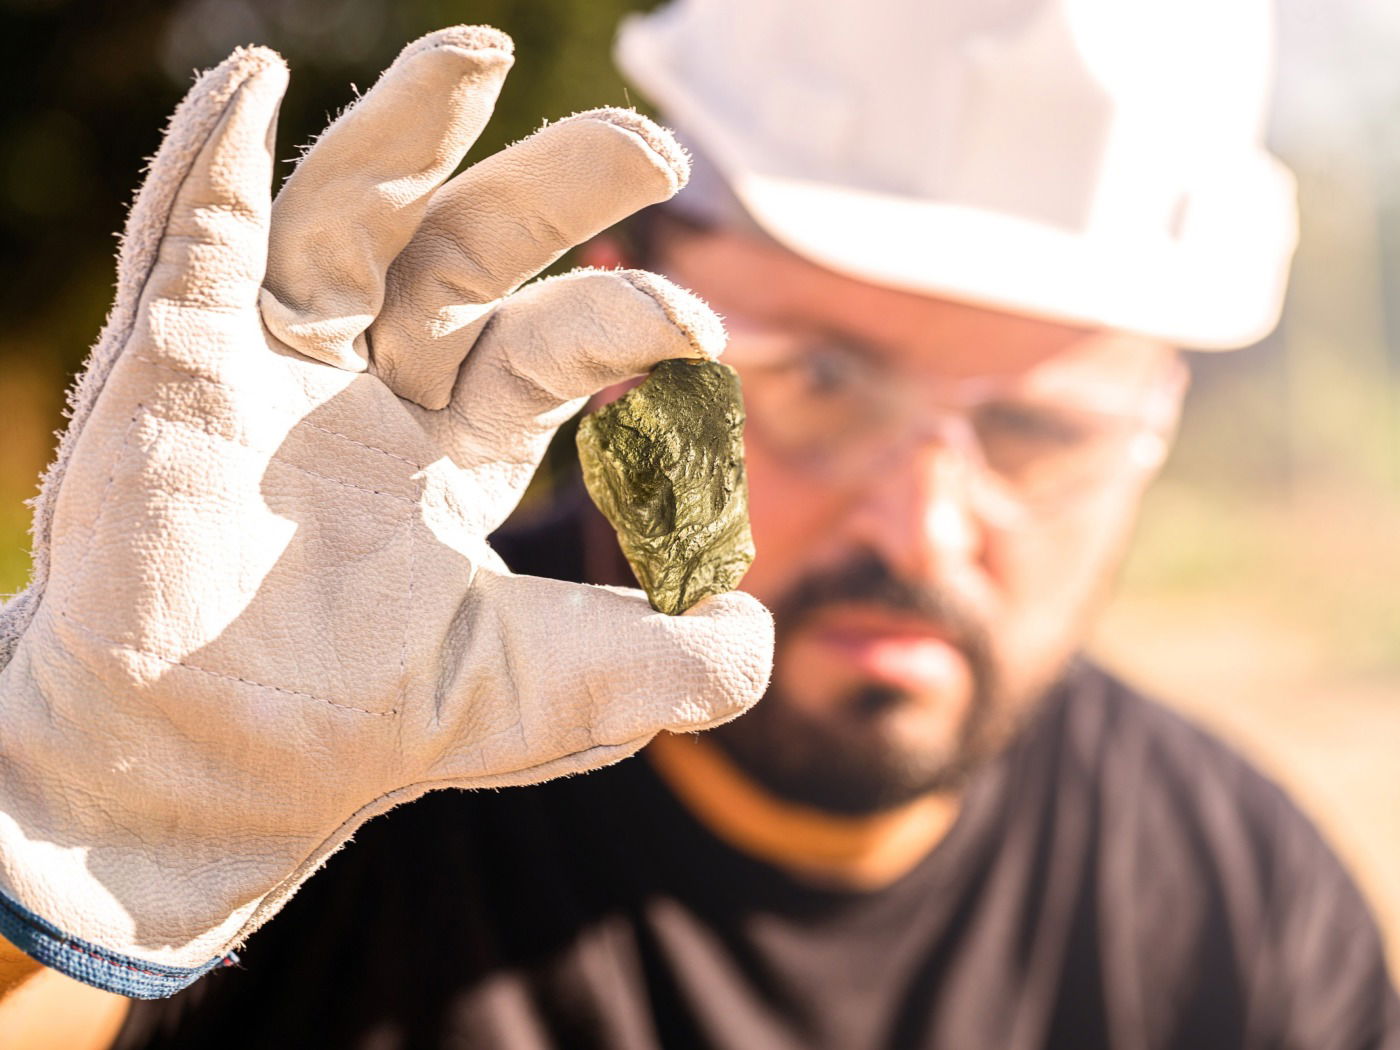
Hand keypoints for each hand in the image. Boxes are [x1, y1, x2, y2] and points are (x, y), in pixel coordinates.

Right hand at [0, 26, 771, 996]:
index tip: (704, 332)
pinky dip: (209, 161)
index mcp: (455, 442)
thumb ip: (656, 668)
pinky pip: (186, 241)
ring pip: (340, 217)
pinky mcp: (167, 367)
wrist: (207, 776)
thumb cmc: (360, 726)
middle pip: (465, 248)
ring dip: (401, 132)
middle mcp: (369, 385)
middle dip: (553, 187)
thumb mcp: (535, 696)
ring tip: (476, 52)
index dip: (624, 320)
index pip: (549, 343)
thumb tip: (756, 636)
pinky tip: (251, 83)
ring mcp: (267, 365)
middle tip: (655, 149)